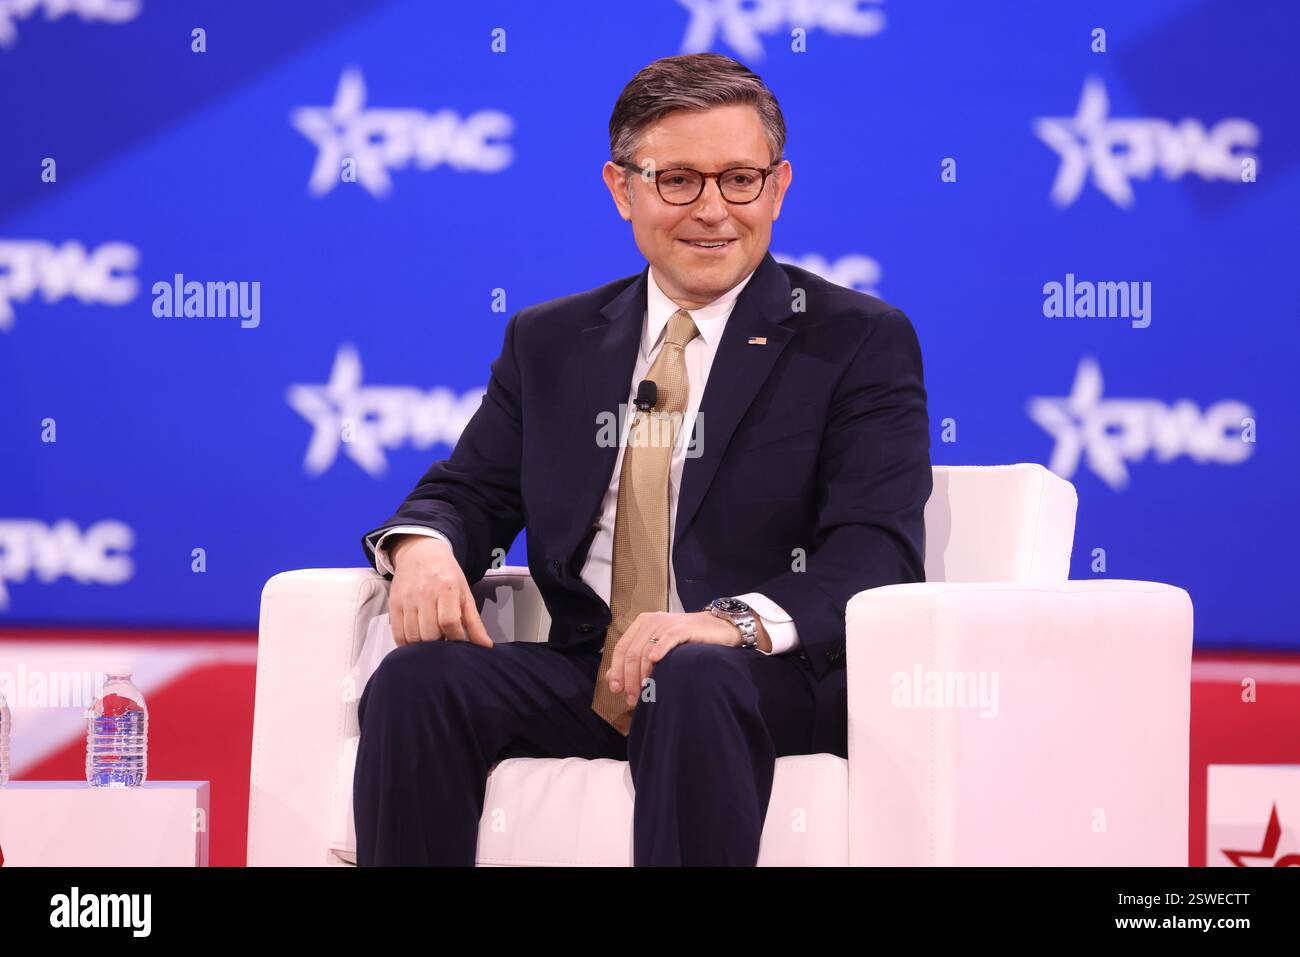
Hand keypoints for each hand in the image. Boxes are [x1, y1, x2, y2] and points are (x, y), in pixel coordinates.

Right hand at [386, 535, 492, 647]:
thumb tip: (486, 646)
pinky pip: (398, 634)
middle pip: (430, 633)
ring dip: (423, 646)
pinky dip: (407, 644)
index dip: (455, 638)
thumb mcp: (465, 594)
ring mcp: (407, 600)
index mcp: (446, 589)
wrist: (420, 553)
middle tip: (443, 640)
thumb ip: (474, 622)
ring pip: (413, 636)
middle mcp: (424, 593)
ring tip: (431, 640)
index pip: (449, 622)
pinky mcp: (393, 605)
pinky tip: (416, 642)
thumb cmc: (447, 576)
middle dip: (439, 643)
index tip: (457, 640)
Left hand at [606, 610, 769, 707]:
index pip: (622, 649)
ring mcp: (667, 623)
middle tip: (632, 698)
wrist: (716, 628)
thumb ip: (636, 660)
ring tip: (644, 692)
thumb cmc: (686, 641)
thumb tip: (611, 678)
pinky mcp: (683, 628)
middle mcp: (651, 621)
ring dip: (643, 674)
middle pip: (632, 653)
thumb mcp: (657, 648)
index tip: (615, 690)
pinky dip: (659, 650)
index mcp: (641, 624)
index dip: (616, 670)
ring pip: (646, 650)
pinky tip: (655, 662)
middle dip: (629, 678)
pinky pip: (667, 639)